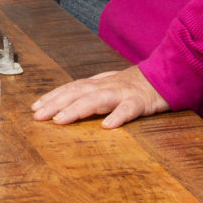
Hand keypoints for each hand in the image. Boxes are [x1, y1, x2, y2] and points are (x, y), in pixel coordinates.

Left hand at [30, 66, 169, 129]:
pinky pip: (129, 109)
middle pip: (78, 92)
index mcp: (100, 84)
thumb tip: (69, 104)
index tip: (35, 107)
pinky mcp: (141, 102)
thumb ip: (93, 93)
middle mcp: (107, 86)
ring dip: (77, 109)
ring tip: (61, 119)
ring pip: (97, 99)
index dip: (53, 96)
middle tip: (38, 115)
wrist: (168, 75)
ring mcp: (123, 92)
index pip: (72, 88)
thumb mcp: (112, 87)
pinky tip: (108, 126)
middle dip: (56, 103)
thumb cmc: (137, 85)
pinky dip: (118, 116)